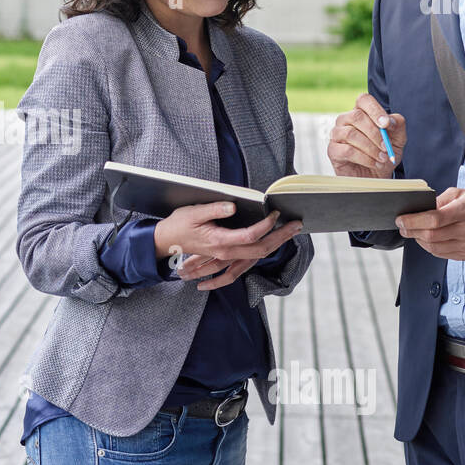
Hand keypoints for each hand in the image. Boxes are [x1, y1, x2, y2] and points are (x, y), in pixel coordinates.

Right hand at [153, 203, 302, 290]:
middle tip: (297, 224)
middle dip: (281, 237)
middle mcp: (225, 251)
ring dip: (277, 243)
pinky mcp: (226, 255)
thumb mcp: (194, 212)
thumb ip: (215, 209)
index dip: (265, 225)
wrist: (167, 241)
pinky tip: (273, 243)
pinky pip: (250, 258)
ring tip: (290, 231)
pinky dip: (264, 251)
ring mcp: (227, 255)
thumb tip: (234, 206)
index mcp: (219, 241)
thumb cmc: (179, 225)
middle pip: (260, 249)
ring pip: (258, 255)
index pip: (250, 235)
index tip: (275, 212)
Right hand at [328, 93, 405, 177]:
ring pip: (350, 133)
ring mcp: (337, 135)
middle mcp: (346, 120)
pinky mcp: (333, 150)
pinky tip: (374, 163)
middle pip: (356, 116)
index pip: (363, 100)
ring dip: (370, 147)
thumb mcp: (398, 140)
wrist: (375, 177)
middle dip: (374, 132)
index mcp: (362, 113)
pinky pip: (347, 150)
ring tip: (382, 158)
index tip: (386, 124)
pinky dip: (364, 158)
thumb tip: (390, 120)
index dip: (375, 109)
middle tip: (386, 146)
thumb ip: (398, 126)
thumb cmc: (383, 155)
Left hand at [394, 187, 464, 260]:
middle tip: (402, 226)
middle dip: (411, 231)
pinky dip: (430, 247)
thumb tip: (420, 209)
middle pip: (431, 235)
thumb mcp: (462, 193)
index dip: (413, 220)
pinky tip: (426, 239)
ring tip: (413, 232)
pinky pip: (442, 254)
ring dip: (418, 240)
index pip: (434, 219)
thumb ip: (440, 200)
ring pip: (434, 247)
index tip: (401, 219)